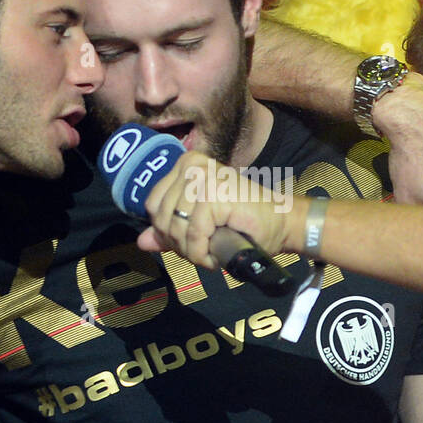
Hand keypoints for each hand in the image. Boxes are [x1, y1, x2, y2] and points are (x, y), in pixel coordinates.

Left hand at [135, 151, 304, 264]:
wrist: (281, 222)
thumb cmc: (243, 223)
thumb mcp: (199, 226)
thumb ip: (170, 230)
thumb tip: (141, 242)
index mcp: (186, 165)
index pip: (153, 204)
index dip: (167, 231)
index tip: (189, 243)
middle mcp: (192, 165)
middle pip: (161, 217)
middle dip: (178, 244)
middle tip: (201, 252)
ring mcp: (203, 177)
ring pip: (175, 227)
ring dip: (191, 252)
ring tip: (210, 255)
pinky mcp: (214, 193)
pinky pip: (193, 233)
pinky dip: (201, 253)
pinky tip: (214, 257)